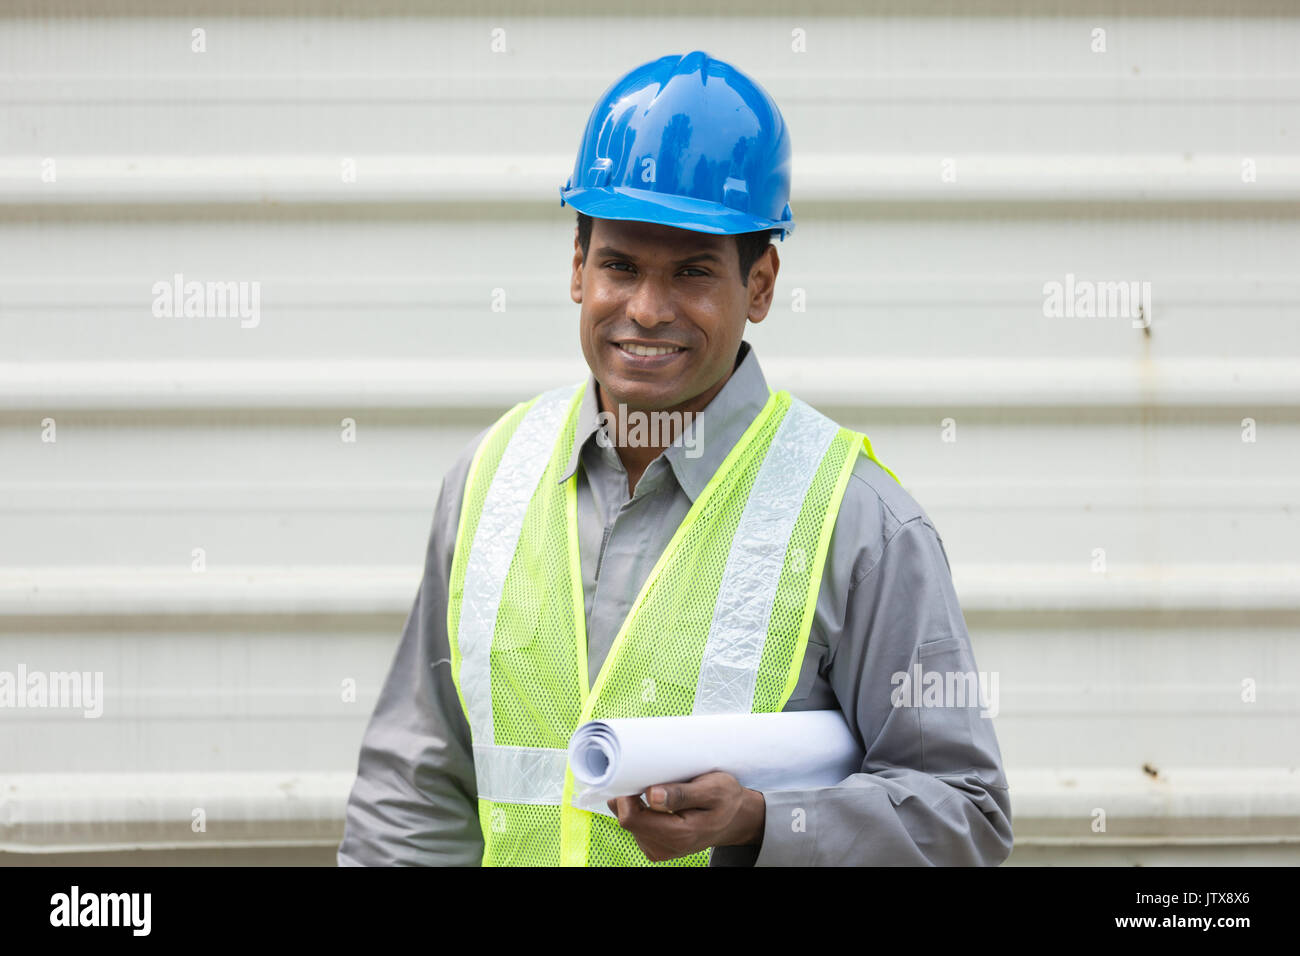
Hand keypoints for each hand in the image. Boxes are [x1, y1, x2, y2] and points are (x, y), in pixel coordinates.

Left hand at [606, 771, 765, 862]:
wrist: (735, 819)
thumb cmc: (726, 799)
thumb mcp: (712, 789)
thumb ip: (681, 794)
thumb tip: (651, 795)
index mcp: (678, 834)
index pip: (631, 819)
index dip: (625, 796)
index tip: (635, 776)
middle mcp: (665, 847)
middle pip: (626, 820)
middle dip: (630, 797)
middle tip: (649, 777)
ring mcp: (659, 849)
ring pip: (628, 823)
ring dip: (636, 803)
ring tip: (659, 790)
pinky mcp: (656, 847)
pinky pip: (635, 827)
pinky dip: (640, 811)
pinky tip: (656, 802)